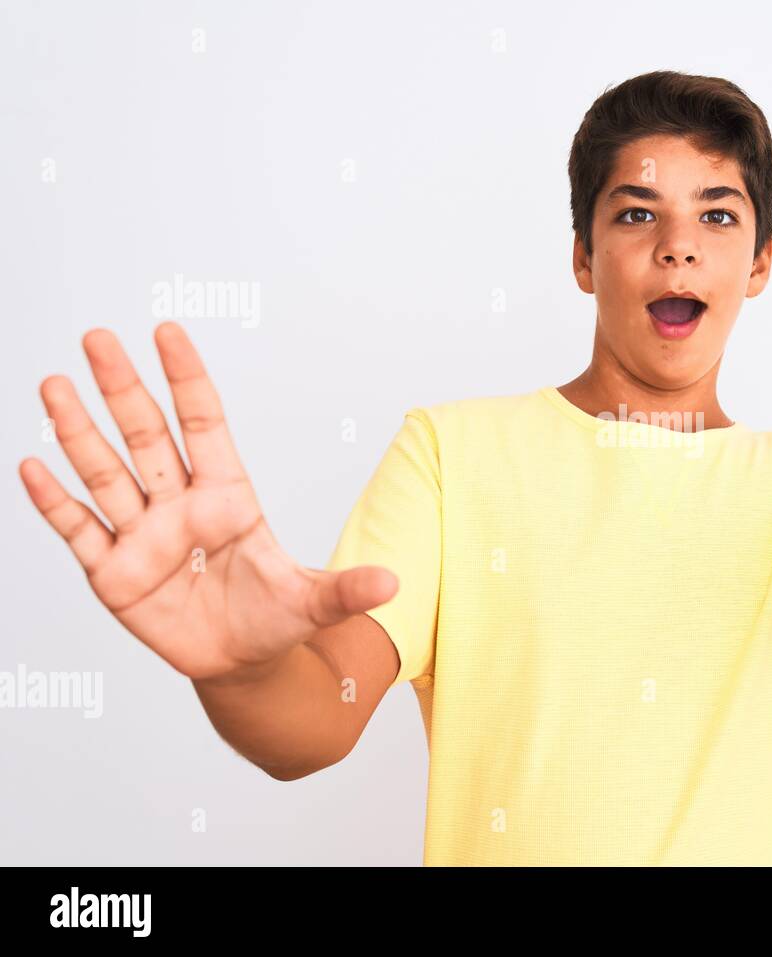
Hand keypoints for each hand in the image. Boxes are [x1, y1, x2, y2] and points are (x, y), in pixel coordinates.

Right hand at [19, 323, 397, 680]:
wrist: (240, 663)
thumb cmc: (274, 617)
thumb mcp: (314, 603)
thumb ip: (347, 591)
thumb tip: (395, 585)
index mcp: (229, 497)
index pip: (204, 424)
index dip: (187, 378)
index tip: (168, 330)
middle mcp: (180, 506)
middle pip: (147, 437)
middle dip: (123, 388)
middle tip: (99, 337)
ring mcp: (142, 537)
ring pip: (105, 474)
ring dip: (79, 432)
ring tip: (54, 383)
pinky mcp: (113, 573)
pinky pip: (79, 530)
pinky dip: (55, 500)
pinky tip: (31, 465)